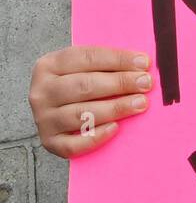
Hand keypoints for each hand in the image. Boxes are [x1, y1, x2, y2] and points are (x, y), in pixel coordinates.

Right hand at [29, 47, 153, 157]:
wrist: (55, 112)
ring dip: (115, 108)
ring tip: (140, 103)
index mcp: (49, 65)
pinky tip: (116, 128)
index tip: (143, 62)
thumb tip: (142, 63)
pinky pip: (73, 144)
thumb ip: (107, 64)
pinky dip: (95, 137)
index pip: (86, 58)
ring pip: (81, 114)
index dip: (118, 59)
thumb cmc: (77, 85)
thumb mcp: (84, 67)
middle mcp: (42, 92)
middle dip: (120, 83)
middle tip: (146, 83)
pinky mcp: (50, 142)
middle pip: (84, 85)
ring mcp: (44, 118)